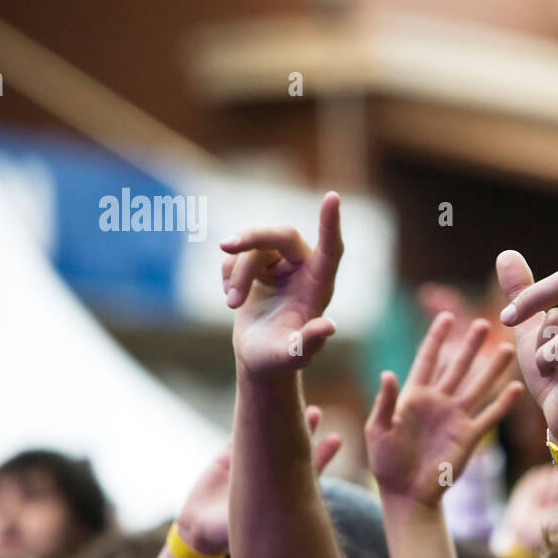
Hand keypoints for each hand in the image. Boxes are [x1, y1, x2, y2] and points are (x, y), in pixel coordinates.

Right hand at [176, 406, 340, 554]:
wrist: (198, 532)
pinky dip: (247, 422)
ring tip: (295, 407)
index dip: (322, 454)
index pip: (308, 470)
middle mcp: (267, 475)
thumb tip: (299, 516)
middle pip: (291, 447)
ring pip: (267, 436)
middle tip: (316, 413)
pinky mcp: (226, 458)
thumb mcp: (250, 526)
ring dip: (281, 421)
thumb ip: (269, 517)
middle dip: (305, 430)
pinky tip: (257, 404)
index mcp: (280, 492)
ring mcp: (246, 463)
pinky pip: (237, 437)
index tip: (337, 439)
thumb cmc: (228, 534)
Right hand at [221, 192, 343, 375]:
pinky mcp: (259, 266)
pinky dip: (228, 273)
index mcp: (320, 287)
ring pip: (255, 247)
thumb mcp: (292, 356)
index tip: (333, 197)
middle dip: (253, 238)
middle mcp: (304, 269)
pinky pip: (238, 255)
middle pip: (282, 235)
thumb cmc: (280, 360)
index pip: (332, 249)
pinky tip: (231, 297)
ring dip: (237, 272)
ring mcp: (281, 265)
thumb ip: (308, 343)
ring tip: (233, 304)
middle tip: (225, 246)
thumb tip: (329, 327)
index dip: (331, 224)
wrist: (259, 359)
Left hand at [365, 313, 522, 507]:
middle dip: (470, 346)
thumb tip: (388, 373)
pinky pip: (489, 417)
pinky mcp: (469, 437)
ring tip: (507, 349)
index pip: (427, 360)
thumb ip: (385, 402)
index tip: (447, 317)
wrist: (407, 495)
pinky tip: (516, 389)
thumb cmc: (387, 463)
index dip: (436, 339)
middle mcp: (438, 402)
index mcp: (414, 396)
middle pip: (457, 367)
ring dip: (491, 369)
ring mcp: (456, 418)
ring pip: (478, 387)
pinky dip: (502, 404)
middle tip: (483, 324)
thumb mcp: (378, 430)